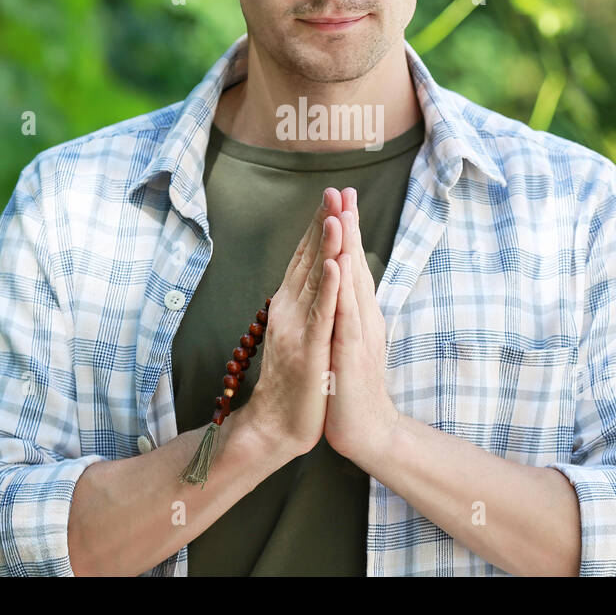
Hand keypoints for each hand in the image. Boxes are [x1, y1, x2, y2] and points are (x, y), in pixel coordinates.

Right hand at [245, 187, 342, 457]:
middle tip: (335, 189)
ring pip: (315, 280)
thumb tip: (312, 274)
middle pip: (309, 259)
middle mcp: (289, 309)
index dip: (318, 225)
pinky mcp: (310, 349)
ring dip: (326, 246)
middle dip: (323, 223)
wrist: (278, 424)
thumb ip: (303, 302)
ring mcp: (298, 328)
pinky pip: (321, 314)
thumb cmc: (295, 380)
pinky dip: (330, 287)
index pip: (306, 256)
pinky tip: (337, 265)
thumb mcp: (300, 332)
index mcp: (290, 304)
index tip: (332, 195)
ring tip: (336, 214)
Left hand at [324, 187, 399, 467]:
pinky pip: (345, 315)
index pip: (349, 263)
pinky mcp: (351, 353)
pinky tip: (340, 265)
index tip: (339, 196)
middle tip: (344, 190)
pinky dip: (343, 288)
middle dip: (348, 225)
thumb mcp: (344, 341)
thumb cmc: (351, 387)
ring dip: (346, 247)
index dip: (345, 229)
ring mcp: (359, 333)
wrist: (366, 430)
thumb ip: (343, 313)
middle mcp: (362, 316)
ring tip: (342, 214)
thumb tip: (338, 286)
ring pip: (352, 283)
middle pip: (354, 263)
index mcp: (357, 312)